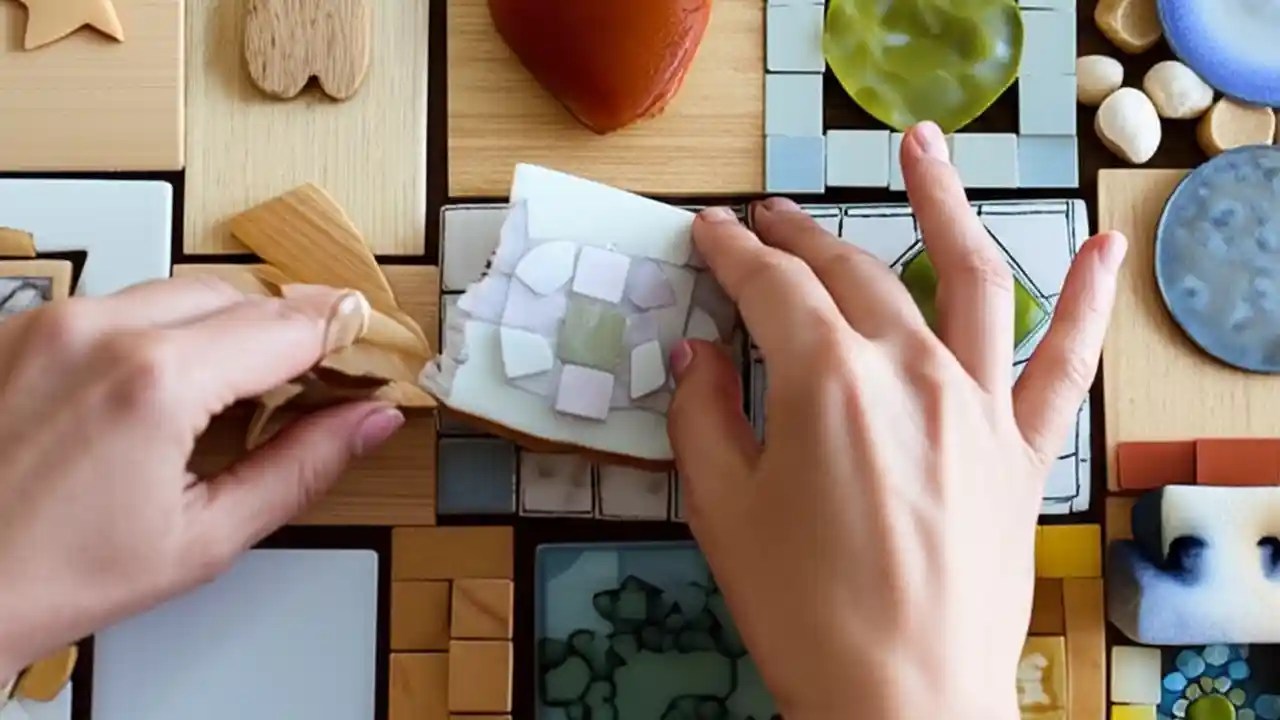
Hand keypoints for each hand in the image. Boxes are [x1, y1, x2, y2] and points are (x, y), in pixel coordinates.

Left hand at [0, 278, 403, 679]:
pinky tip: (167, 383)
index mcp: (155, 384)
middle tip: (316, 372)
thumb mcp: (203, 538)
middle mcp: (98, 332)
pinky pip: (118, 303)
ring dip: (224, 325)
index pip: (288, 326)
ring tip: (238, 385)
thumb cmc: (50, 578)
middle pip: (239, 295)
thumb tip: (367, 422)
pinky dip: (160, 329)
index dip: (342, 332)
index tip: (371, 344)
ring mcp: (50, 322)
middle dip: (287, 327)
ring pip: (178, 291)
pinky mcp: (19, 327)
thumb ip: (300, 468)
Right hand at [667, 122, 1125, 719]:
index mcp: (827, 381)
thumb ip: (704, 415)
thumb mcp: (722, 509)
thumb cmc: (802, 611)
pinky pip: (1062, 362)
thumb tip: (698, 352)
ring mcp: (977, 402)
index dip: (730, 252)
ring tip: (921, 147)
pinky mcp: (1022, 447)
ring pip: (967, 274)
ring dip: (942, 200)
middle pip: (852, 271)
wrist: (902, 701)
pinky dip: (1084, 300)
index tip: (707, 232)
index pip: (770, 287)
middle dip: (800, 237)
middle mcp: (910, 369)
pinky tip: (1098, 247)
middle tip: (767, 222)